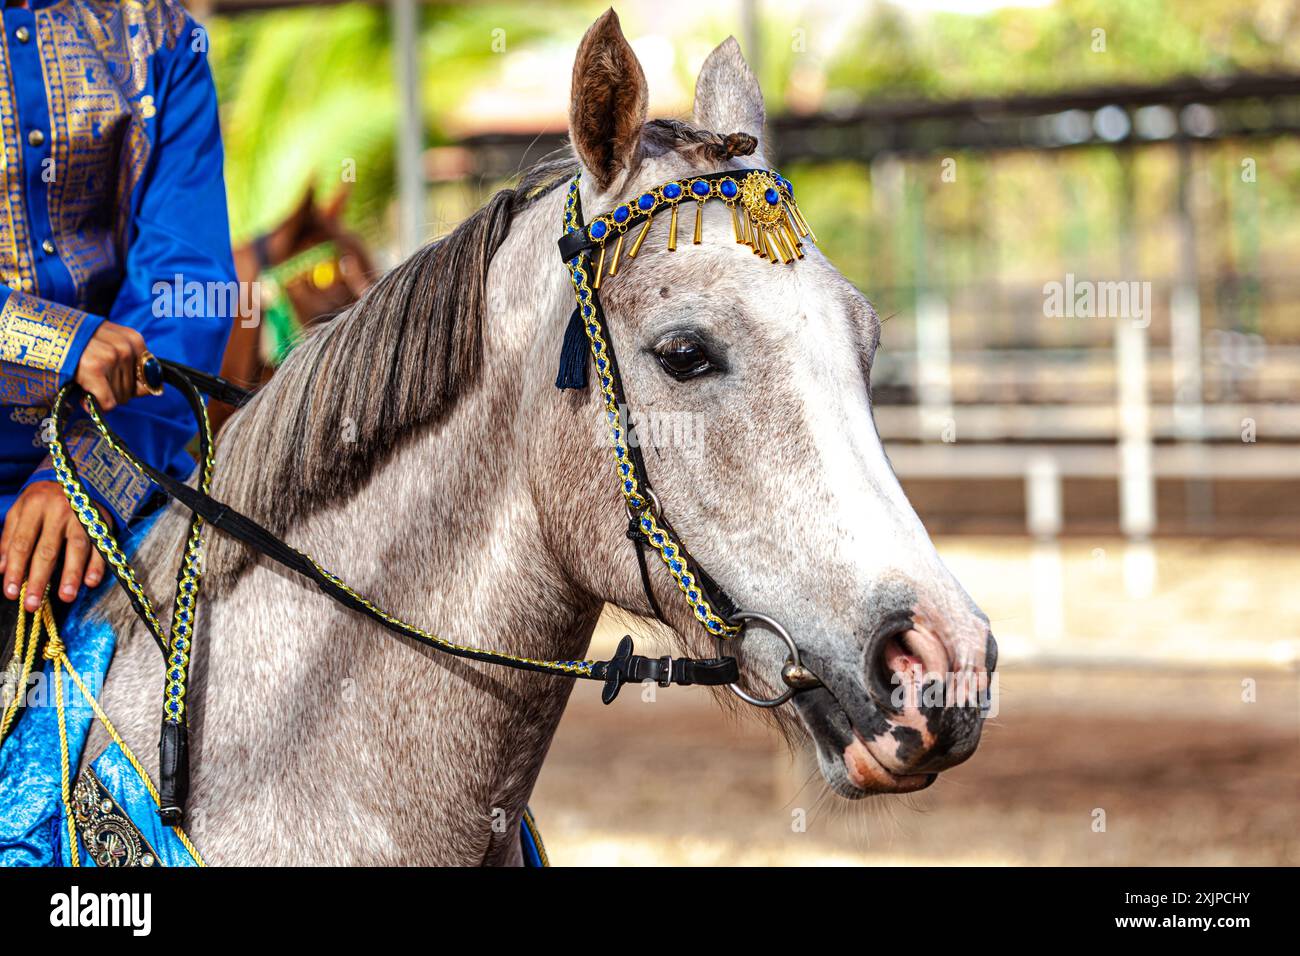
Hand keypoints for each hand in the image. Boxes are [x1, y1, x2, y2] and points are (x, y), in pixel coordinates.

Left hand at [0, 481, 107, 610]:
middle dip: (39, 579)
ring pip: (76, 548)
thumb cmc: (43, 500)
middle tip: (32, 603)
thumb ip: (10, 538)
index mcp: (34, 507)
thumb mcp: (21, 511)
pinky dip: (97, 565)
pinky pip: (100, 546)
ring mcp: (82, 516)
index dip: (16, 569)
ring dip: (71, 575)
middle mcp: (59, 511)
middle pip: (48, 550)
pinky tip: (91, 582)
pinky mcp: (102, 522)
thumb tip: (3, 569)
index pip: (22, 543)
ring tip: (65, 597)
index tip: (11, 592)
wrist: (78, 476)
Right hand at [75, 321, 150, 411]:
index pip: (150, 379)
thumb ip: (133, 366)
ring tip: (86, 380)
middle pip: (133, 391)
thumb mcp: (111, 345)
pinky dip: (95, 404)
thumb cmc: (79, 343)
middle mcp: (126, 347)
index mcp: (134, 339)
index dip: (131, 385)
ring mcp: (112, 357)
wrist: (45, 334)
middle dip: (114, 391)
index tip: (113, 380)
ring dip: (103, 395)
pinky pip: (108, 402)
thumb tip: (152, 391)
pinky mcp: (95, 368)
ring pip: (120, 398)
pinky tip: (84, 396)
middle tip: (95, 379)